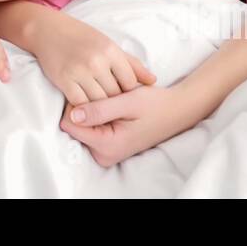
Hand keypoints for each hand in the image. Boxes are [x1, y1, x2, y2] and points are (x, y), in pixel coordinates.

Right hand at [27, 12, 155, 105]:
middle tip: (113, 108)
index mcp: (110, 50)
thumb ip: (131, 64)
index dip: (128, 92)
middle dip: (115, 102)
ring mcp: (79, 71)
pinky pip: (80, 103)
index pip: (130, 82)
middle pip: (115, 94)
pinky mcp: (64, 80)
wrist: (47, 30)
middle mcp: (97, 61)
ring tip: (100, 110)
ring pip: (99, 102)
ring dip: (100, 108)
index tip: (123, 96)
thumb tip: (153, 81)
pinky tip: (85, 107)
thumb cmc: (81, 37)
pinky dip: (84, 108)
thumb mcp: (108, 44)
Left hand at [59, 82, 201, 166]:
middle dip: (85, 107)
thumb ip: (100, 110)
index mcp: (107, 145)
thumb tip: (73, 114)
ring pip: (81, 126)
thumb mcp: (128, 102)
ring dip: (92, 109)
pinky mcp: (107, 146)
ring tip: (112, 99)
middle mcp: (103, 154)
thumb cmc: (155, 104)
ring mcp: (105, 152)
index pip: (70, 124)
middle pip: (74, 126)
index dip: (76, 103)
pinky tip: (113, 105)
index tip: (93, 91)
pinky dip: (98, 114)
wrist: (176, 111)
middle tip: (106, 94)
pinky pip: (90, 128)